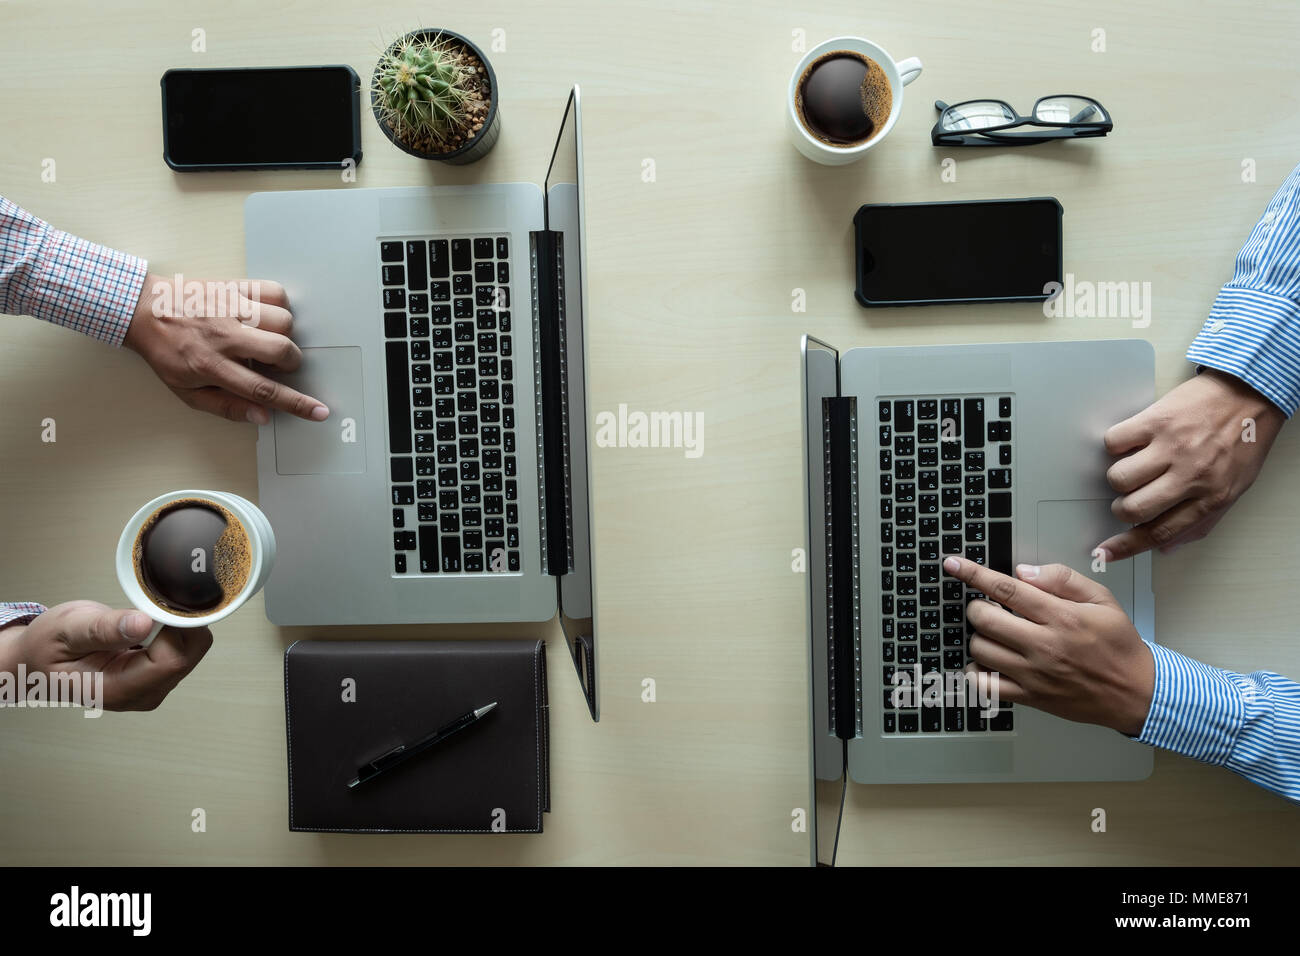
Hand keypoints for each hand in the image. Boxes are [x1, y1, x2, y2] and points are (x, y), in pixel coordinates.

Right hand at [0, 601, 211, 711]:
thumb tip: (143, 623)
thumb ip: (103, 629)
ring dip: (173, 625)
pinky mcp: (158, 674)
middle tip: (142, 609)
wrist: (37, 661)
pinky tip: (145, 625)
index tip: (148, 609)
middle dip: (175, 624)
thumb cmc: (46, 648)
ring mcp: (153, 685)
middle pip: (190, 653)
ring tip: (137, 618)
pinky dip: (171, 629)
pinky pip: (185, 646)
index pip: (172, 660)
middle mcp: (143, 694)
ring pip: (193, 648)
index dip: (169, 629)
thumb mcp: (65, 631)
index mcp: (119, 690)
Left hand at [124, 273, 328, 424]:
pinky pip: (275, 292)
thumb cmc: (167, 353)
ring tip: (263, 337)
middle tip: (274, 363)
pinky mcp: (234, 287)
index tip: (319, 411)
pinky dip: (278, 306)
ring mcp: (231, 308)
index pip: (263, 389)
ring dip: (282, 334)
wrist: (143, 309)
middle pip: (282, 351)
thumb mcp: (187, 392)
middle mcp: (225, 337)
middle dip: (290, 362)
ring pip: (284, 321)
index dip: (296, 404)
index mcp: (212, 367)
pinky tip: (263, 316)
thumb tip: (263, 416)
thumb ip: (226, 407)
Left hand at [942, 556, 1153, 735]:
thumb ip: (1062, 579)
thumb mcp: (1102, 600)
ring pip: (980, 649)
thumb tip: (1022, 572)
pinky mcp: (1030, 697)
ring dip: (979, 637)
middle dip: (977, 607)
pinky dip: (977, 672)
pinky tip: (989, 662)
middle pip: (984, 619)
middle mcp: (1044, 645)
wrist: (1135, 692)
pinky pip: (985, 686)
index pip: (1006, 589)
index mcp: (1061, 617)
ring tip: (995, 634)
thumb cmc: (1118, 645)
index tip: (953, 565)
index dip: (973, 574)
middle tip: (988, 607)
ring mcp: (1034, 674)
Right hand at [1098, 369, 1283, 559]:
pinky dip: (1116, 446)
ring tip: (1135, 466)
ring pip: (1119, 478)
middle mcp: (1191, 475)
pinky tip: (1132, 443)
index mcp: (1211, 496)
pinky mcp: (1156, 421)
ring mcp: (1172, 447)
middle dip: (1122, 508)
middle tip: (1129, 498)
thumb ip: (1201, 521)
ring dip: (1120, 477)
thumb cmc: (1243, 441)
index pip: (1159, 532)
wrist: (1250, 394)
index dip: (1126, 546)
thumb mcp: (1234, 489)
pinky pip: (1114, 443)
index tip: (1105, 552)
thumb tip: (1166, 546)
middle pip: (1133, 508)